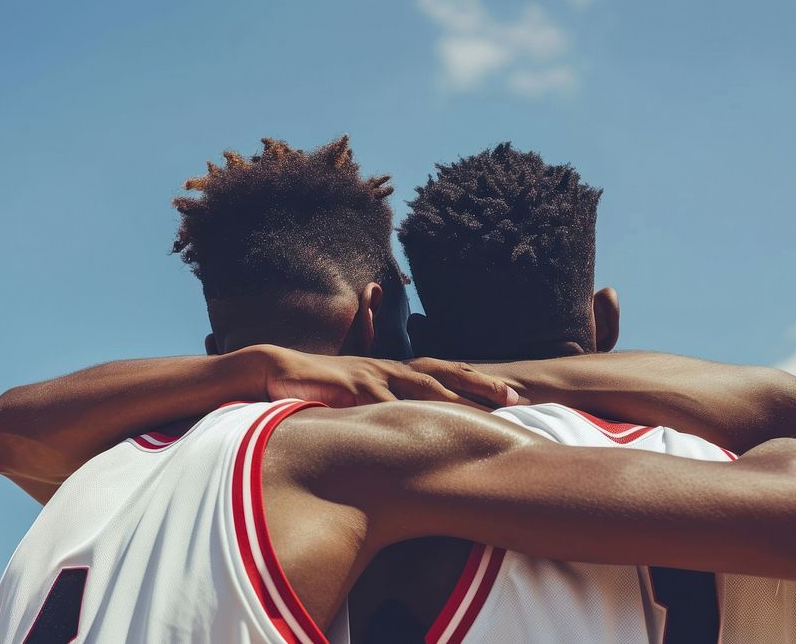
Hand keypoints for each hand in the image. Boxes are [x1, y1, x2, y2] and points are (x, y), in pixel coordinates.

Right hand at [257, 347, 518, 408]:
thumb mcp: (357, 398)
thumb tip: (402, 427)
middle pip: (445, 373)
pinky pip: (387, 401)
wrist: (279, 370)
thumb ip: (381, 406)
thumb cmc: (319, 387)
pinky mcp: (354, 386)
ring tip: (486, 410)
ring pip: (424, 385)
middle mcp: (390, 369)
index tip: (508, 393)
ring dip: (457, 396)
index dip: (476, 381)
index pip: (443, 373)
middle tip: (515, 397)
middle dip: (481, 385)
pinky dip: (409, 412)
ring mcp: (374, 375)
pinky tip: (430, 423)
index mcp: (394, 371)